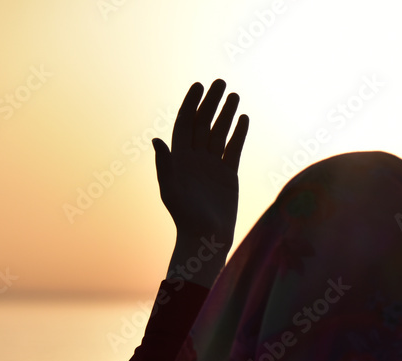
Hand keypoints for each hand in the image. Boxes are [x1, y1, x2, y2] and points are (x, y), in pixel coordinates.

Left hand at [152, 79, 248, 248]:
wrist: (205, 237)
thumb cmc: (185, 216)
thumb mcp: (170, 189)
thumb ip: (165, 164)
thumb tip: (157, 140)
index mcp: (179, 158)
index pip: (185, 123)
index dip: (191, 104)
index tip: (199, 86)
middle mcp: (194, 158)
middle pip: (203, 123)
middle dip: (211, 102)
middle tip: (221, 82)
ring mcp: (212, 165)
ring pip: (219, 133)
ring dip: (226, 114)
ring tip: (235, 95)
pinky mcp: (227, 174)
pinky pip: (233, 148)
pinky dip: (238, 134)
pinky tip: (243, 119)